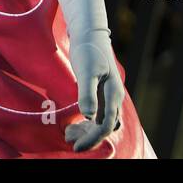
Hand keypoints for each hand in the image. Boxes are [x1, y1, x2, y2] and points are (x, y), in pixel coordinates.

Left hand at [63, 34, 124, 151]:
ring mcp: (108, 97)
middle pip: (105, 127)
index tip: (76, 147)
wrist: (90, 35)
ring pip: (102, 123)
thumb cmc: (88, 50)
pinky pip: (98, 115)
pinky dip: (87, 123)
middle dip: (89, 138)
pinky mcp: (101, 94)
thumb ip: (87, 93)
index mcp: (113, 95)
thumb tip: (88, 116)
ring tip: (69, 134)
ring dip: (88, 132)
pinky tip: (74, 124)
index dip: (92, 138)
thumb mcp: (86, 71)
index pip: (106, 125)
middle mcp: (114, 99)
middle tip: (70, 141)